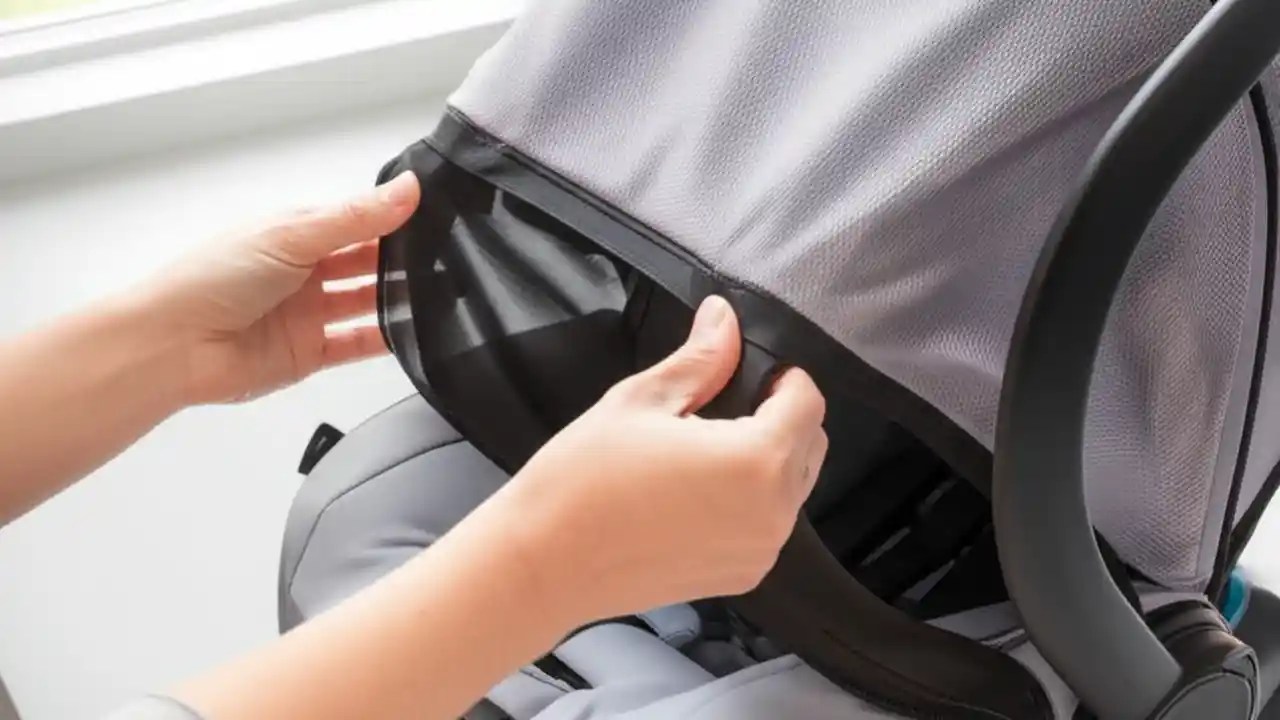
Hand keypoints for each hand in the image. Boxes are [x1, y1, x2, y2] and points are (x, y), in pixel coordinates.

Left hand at [143, 171, 420, 404]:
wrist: (173, 346)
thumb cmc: (215, 278)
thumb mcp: (292, 235)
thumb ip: (356, 218)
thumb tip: (409, 187)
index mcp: (297, 233)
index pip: (359, 221)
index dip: (396, 218)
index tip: (442, 215)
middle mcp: (305, 271)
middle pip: (367, 262)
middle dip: (404, 260)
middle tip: (452, 257)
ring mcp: (309, 314)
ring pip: (367, 303)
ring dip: (399, 299)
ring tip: (445, 294)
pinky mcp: (310, 353)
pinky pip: (357, 345)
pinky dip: (385, 341)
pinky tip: (415, 335)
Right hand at [490, 296, 828, 626]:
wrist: (543, 564)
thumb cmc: (583, 478)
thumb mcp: (641, 400)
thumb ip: (700, 360)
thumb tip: (724, 317)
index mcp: (756, 460)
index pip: (808, 403)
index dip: (783, 379)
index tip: (748, 373)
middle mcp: (773, 513)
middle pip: (810, 446)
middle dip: (779, 419)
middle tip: (716, 411)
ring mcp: (759, 552)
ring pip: (792, 487)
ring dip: (766, 461)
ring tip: (700, 454)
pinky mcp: (741, 578)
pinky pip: (768, 525)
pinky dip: (750, 502)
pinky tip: (694, 494)